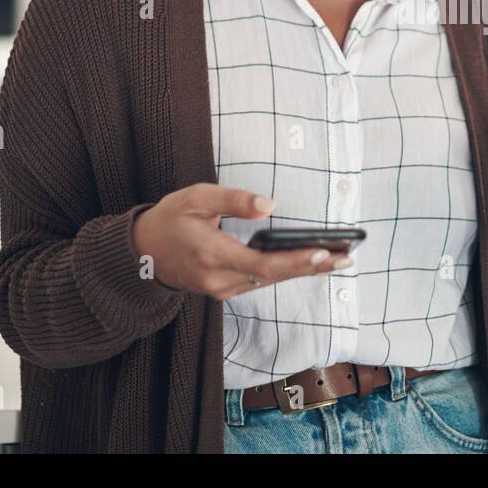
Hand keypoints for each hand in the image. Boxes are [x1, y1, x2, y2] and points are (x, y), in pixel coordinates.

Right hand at [130, 182, 350, 298]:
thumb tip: (270, 205)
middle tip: (347, 259)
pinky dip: (286, 272)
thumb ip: (233, 199)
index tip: (323, 253)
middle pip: (273, 277)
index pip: (261, 264)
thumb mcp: (196, 197)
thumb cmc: (170, 219)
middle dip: (312, 267)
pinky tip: (310, 263)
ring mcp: (221, 289)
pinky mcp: (224, 289)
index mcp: (211, 254)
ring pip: (269, 281)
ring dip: (304, 270)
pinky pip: (260, 282)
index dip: (294, 261)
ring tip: (339, 259)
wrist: (140, 253)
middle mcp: (218, 279)